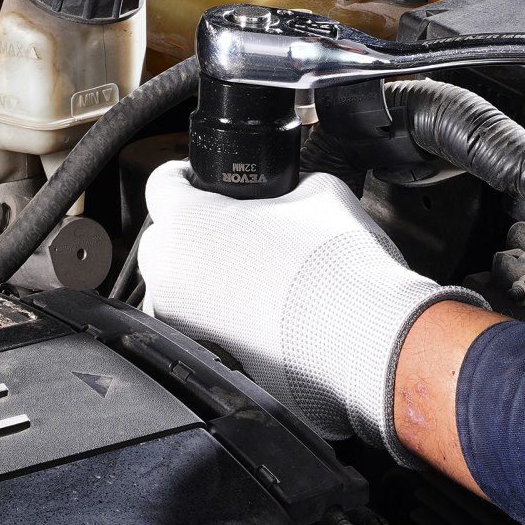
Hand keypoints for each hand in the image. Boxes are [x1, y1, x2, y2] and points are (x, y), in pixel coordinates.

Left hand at [139, 160, 486, 463]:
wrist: (363, 339)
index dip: (187, 173)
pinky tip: (253, 301)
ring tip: (249, 265)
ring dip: (199, 268)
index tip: (205, 178)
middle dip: (192, 225)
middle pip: (163, 233)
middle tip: (236, 222)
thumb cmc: (338, 266)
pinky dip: (213, 308)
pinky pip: (193, 318)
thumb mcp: (320, 191)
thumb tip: (290, 191)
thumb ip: (289, 184)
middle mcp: (171, 270)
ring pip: (174, 279)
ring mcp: (181, 316)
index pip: (161, 181)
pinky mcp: (203, 351)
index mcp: (187, 220)